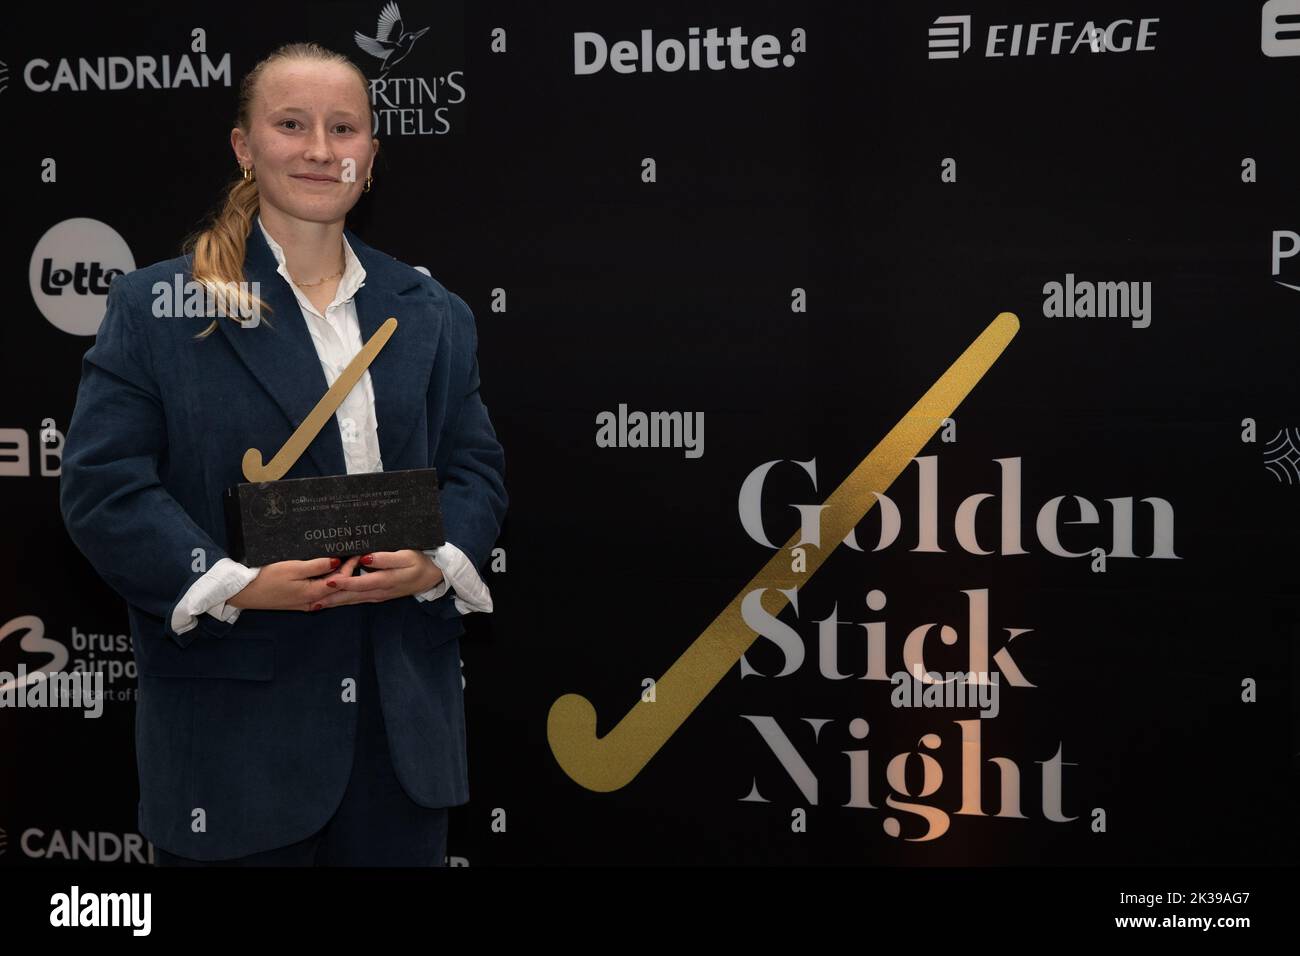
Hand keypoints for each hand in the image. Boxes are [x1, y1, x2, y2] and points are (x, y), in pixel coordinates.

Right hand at [227, 556, 361, 611]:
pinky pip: (322, 594)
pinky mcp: (299, 601)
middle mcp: (313, 602)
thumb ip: (316, 566)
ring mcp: (306, 603)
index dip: (350, 566)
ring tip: (352, 565)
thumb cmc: (266, 578)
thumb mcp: (292, 568)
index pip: (340, 580)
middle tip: (360, 558)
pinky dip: (330, 585)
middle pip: (338, 588)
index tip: (358, 552)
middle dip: (351, 574)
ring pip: (331, 592)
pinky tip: (333, 576)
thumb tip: (337, 561)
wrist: (243, 593)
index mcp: (314, 594)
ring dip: (342, 581)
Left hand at [312, 549, 444, 609]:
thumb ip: (386, 558)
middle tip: (311, 601)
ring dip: (335, 603)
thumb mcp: (406, 556)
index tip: (327, 581)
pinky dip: (344, 602)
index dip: (344, 583)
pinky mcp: (377, 596)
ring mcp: (378, 595)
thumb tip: (365, 558)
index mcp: (385, 580)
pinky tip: (332, 602)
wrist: (432, 576)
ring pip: (353, 600)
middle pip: (352, 596)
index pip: (360, 583)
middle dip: (332, 599)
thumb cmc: (418, 562)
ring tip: (315, 605)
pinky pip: (357, 600)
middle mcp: (379, 591)